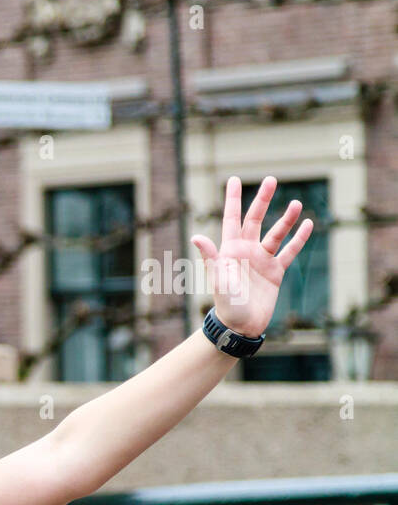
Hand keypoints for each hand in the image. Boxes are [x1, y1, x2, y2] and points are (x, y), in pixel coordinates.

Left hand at [189, 176, 312, 337]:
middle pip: (255, 220)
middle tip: (271, 179)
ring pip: (276, 233)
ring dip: (286, 219)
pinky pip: (289, 252)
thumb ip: (211, 256)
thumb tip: (196, 236)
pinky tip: (308, 225)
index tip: (234, 179)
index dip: (233, 199)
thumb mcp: (218, 278)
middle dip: (262, 200)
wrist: (240, 325)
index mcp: (229, 250)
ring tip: (297, 203)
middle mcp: (246, 251)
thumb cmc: (225, 303)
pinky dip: (298, 239)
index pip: (232, 218)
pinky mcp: (275, 271)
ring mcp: (261, 260)